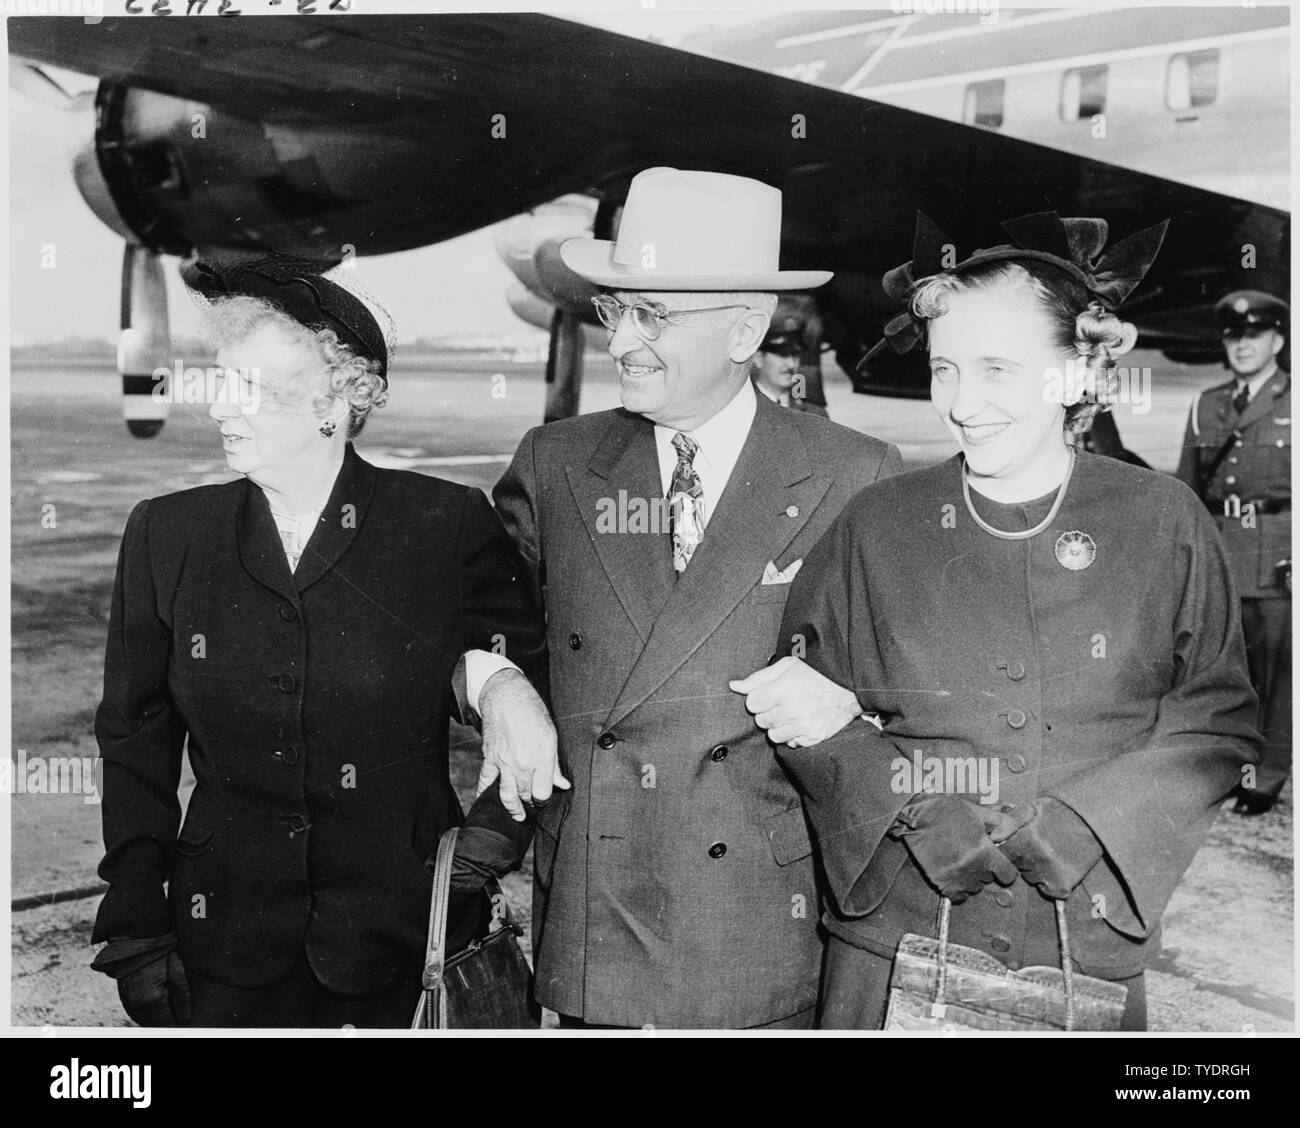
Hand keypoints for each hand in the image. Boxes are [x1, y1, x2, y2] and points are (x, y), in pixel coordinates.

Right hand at [117, 950, 189, 1026]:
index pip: (166, 1026)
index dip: (177, 1026)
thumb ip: (182, 997)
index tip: (186, 1024)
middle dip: (167, 1023)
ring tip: (170, 1011)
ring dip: (156, 1020)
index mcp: (152, 1000)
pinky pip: (136, 1014)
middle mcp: (137, 1006)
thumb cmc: (160, 953)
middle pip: (154, 1026)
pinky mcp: (124, 998)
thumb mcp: (177, 972)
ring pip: (144, 1022)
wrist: (136, 939)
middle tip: (180, 1017)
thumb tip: (185, 1018)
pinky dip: (147, 1014)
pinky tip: (157, 1007)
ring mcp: (128, 1003)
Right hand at [477, 668, 567, 821]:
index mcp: (541, 758)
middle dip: (530, 804)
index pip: (543, 793)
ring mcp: (504, 763)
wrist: (506, 696)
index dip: (544, 799)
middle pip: (526, 796)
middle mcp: (523, 764)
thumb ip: (555, 764)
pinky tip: (486, 801)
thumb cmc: (532, 712)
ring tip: (517, 815)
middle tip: (533, 805)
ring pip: (506, 795)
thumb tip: (562, 783)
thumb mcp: (551, 735)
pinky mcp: (490, 758)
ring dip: (512, 808)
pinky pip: (485, 782)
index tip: (544, 797)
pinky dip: (484, 794)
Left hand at [729, 657, 861, 746]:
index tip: (769, 695)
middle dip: (768, 712)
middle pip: (761, 721)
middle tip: (783, 702)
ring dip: (779, 726)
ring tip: (792, 713)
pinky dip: (794, 735)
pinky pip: (791, 743)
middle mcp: (791, 711)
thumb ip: (759, 678)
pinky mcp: (813, 738)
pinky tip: (802, 722)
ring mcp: (802, 726)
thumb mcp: (787, 666)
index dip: (759, 699)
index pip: (752, 704)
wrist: (850, 686)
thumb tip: (734, 686)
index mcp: (782, 690)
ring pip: (773, 736)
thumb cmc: (817, 672)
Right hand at [891, 795, 1017, 903]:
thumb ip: (1001, 823)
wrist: (916, 815)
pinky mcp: (940, 881)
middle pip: (989, 880)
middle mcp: (972, 868)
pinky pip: (957, 896)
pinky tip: (954, 874)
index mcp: (984, 851)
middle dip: (985, 869)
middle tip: (973, 854)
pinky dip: (958, 889)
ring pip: (974, 888)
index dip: (1004, 868)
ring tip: (962, 862)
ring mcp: (956, 876)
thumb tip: (1014, 832)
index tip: (998, 863)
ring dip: (972, 879)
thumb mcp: (978, 812)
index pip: (1008, 875)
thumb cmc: (946, 810)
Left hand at [999, 798, 1103, 899]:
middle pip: (1018, 867)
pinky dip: (1053, 884)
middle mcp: (1035, 858)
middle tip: (1041, 847)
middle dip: (1024, 859)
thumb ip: (1009, 822)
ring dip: (1038, 871)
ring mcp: (1049, 873)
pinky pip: (1050, 891)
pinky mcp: (1063, 884)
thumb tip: (992, 837)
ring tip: (1052, 855)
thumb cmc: (1060, 812)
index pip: (1004, 854)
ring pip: (1032, 879)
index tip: (1021, 843)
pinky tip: (1060, 868)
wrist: (1092, 820)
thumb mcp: (1031, 809)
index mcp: (1025, 839)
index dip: (1011, 848)